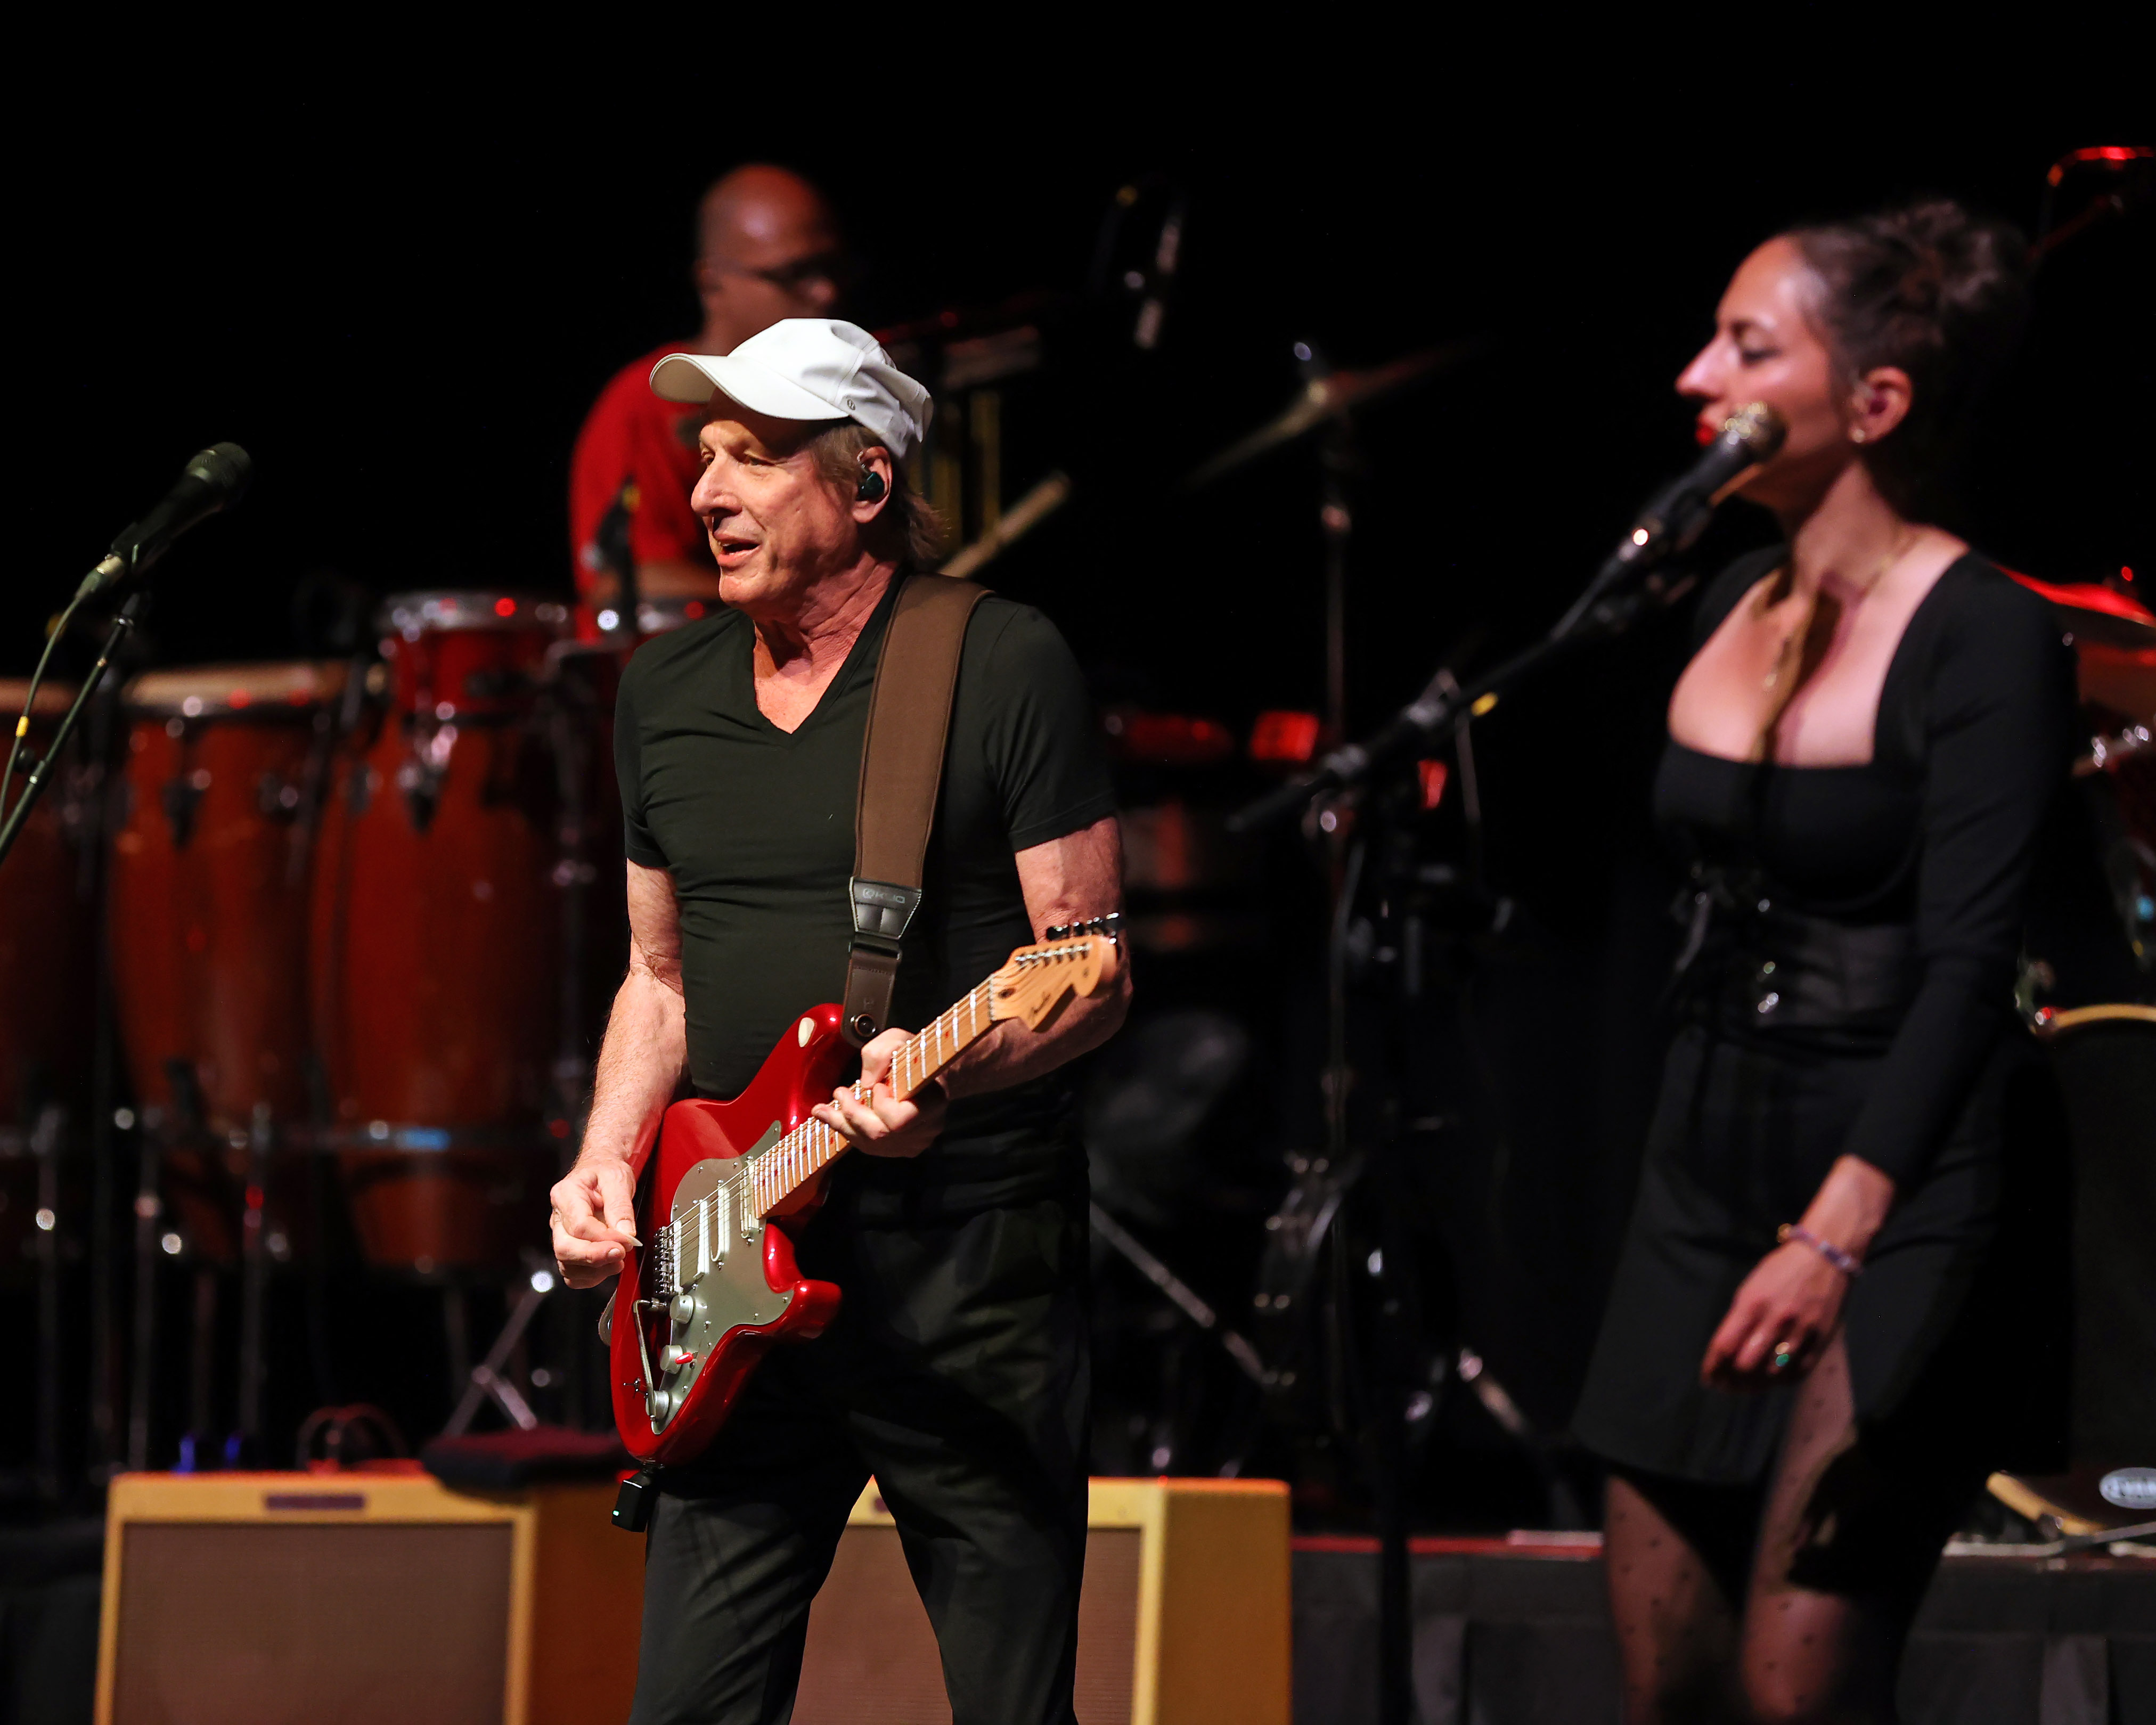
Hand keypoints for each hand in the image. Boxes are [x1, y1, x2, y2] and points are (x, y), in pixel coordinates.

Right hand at [549, 1158, 639, 1288]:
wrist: (600, 1167)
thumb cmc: (605, 1170)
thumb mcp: (617, 1178)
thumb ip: (621, 1206)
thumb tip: (626, 1234)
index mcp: (566, 1195)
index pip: (580, 1226)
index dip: (604, 1239)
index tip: (627, 1241)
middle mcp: (558, 1217)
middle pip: (565, 1248)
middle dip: (595, 1257)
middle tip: (620, 1254)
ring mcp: (561, 1234)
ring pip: (567, 1264)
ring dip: (595, 1269)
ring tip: (618, 1260)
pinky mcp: (569, 1246)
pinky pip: (572, 1271)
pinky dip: (590, 1276)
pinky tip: (608, 1266)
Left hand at [813, 1027, 946, 1158]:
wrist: (928, 1072)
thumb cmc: (912, 1054)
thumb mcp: (895, 1040)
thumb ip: (879, 1057)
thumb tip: (865, 1086)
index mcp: (933, 1102)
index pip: (900, 1119)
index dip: (881, 1106)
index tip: (876, 1085)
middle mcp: (927, 1129)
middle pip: (881, 1135)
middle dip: (852, 1115)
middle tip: (838, 1093)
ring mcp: (915, 1142)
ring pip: (872, 1144)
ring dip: (843, 1126)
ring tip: (822, 1110)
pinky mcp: (902, 1148)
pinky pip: (871, 1147)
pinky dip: (850, 1133)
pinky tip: (834, 1119)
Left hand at [1700, 1241, 1848, 1390]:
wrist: (1824, 1259)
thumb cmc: (1781, 1271)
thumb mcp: (1750, 1288)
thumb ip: (1738, 1320)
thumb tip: (1726, 1353)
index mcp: (1752, 1303)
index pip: (1725, 1345)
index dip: (1713, 1368)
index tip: (1708, 1379)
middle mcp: (1776, 1319)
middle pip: (1745, 1365)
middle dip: (1731, 1380)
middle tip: (1727, 1385)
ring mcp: (1800, 1332)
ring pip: (1771, 1374)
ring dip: (1756, 1385)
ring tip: (1746, 1386)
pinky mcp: (1820, 1341)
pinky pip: (1797, 1373)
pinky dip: (1781, 1381)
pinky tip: (1771, 1380)